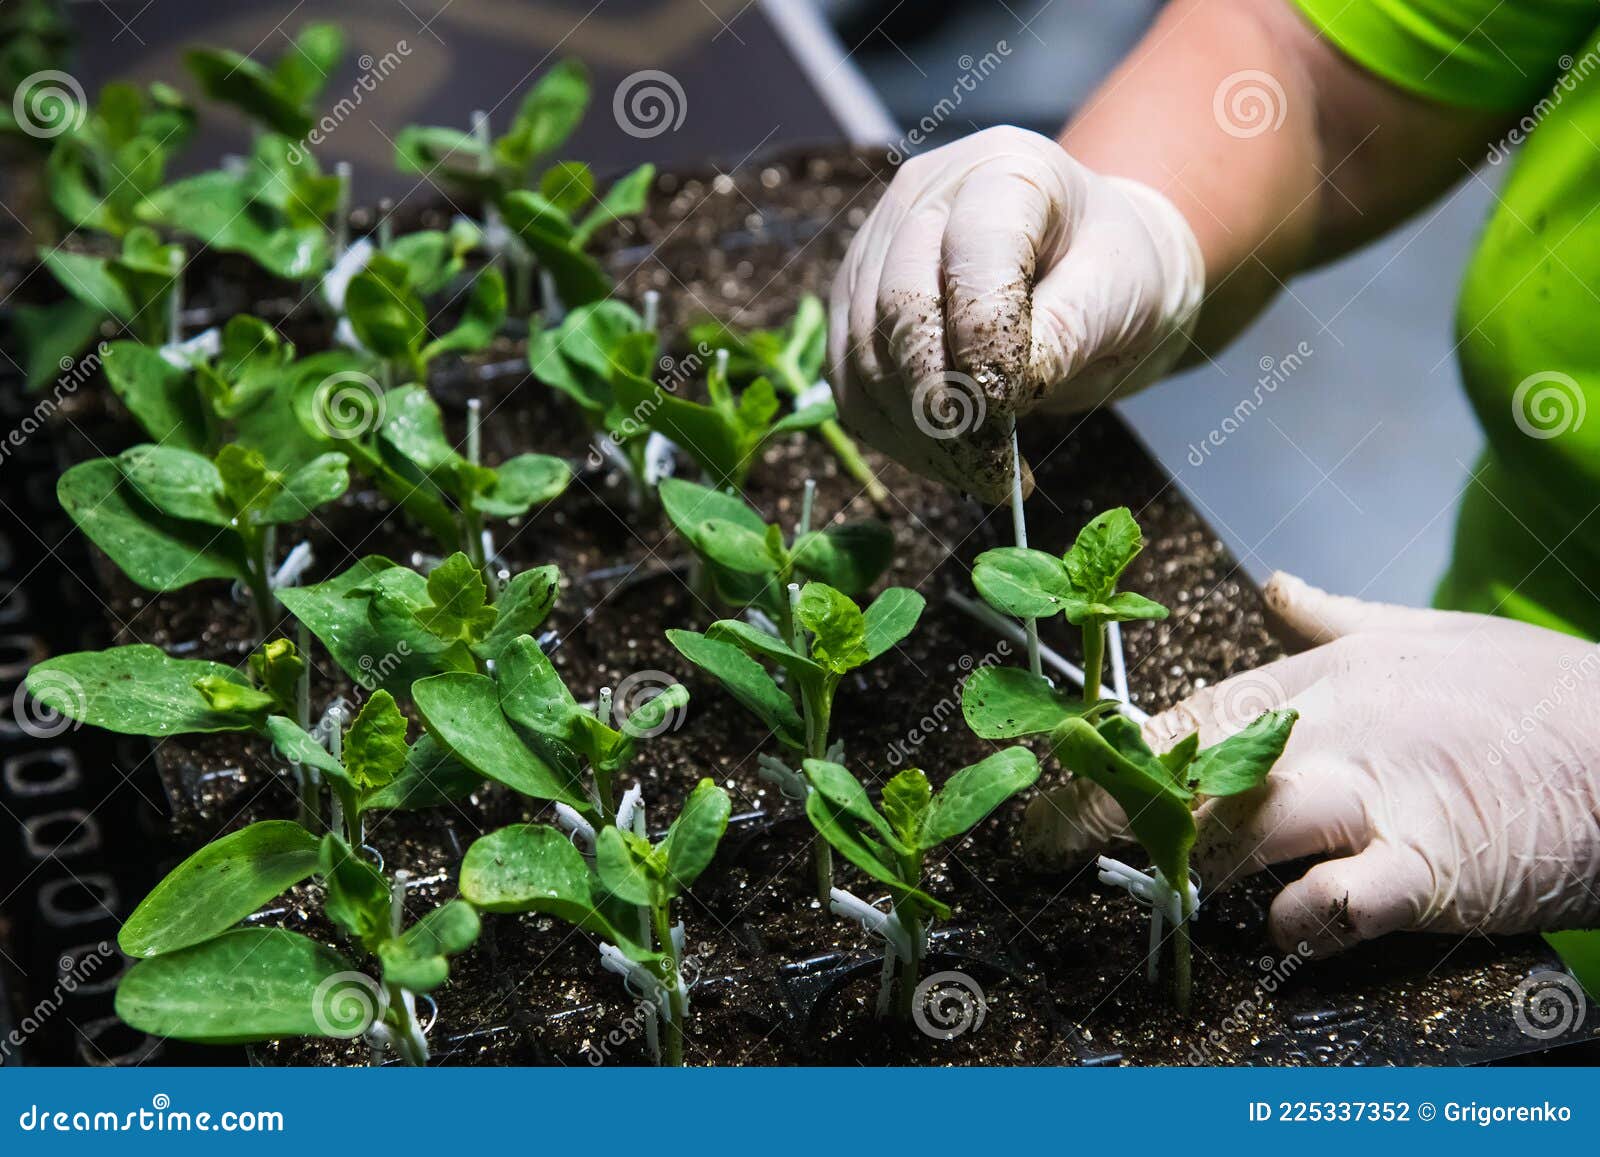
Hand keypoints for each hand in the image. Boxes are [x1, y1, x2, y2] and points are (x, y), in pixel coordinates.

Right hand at [829, 125, 1203, 501]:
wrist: (1095, 270)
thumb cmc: (1118, 274)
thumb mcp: (1121, 298)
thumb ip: (1064, 334)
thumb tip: (996, 396)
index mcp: (1006, 169)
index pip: (973, 252)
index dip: (984, 337)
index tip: (1010, 408)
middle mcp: (927, 195)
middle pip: (901, 302)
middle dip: (941, 400)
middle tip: (992, 467)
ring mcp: (880, 245)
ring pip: (863, 350)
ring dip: (915, 433)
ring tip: (981, 476)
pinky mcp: (856, 301)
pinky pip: (850, 381)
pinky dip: (892, 436)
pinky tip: (947, 465)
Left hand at [1021, 572, 1599, 955]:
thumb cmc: (1530, 691)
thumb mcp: (1423, 633)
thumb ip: (1333, 618)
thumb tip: (1275, 588)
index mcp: (1319, 678)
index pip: (1187, 713)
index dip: (1112, 755)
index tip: (1052, 786)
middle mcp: (1333, 730)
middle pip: (1193, 773)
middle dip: (1115, 813)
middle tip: (1055, 848)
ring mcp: (1380, 796)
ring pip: (1246, 828)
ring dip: (1197, 865)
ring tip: (1167, 889)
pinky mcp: (1432, 866)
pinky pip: (1338, 901)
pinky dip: (1302, 919)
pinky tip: (1291, 927)